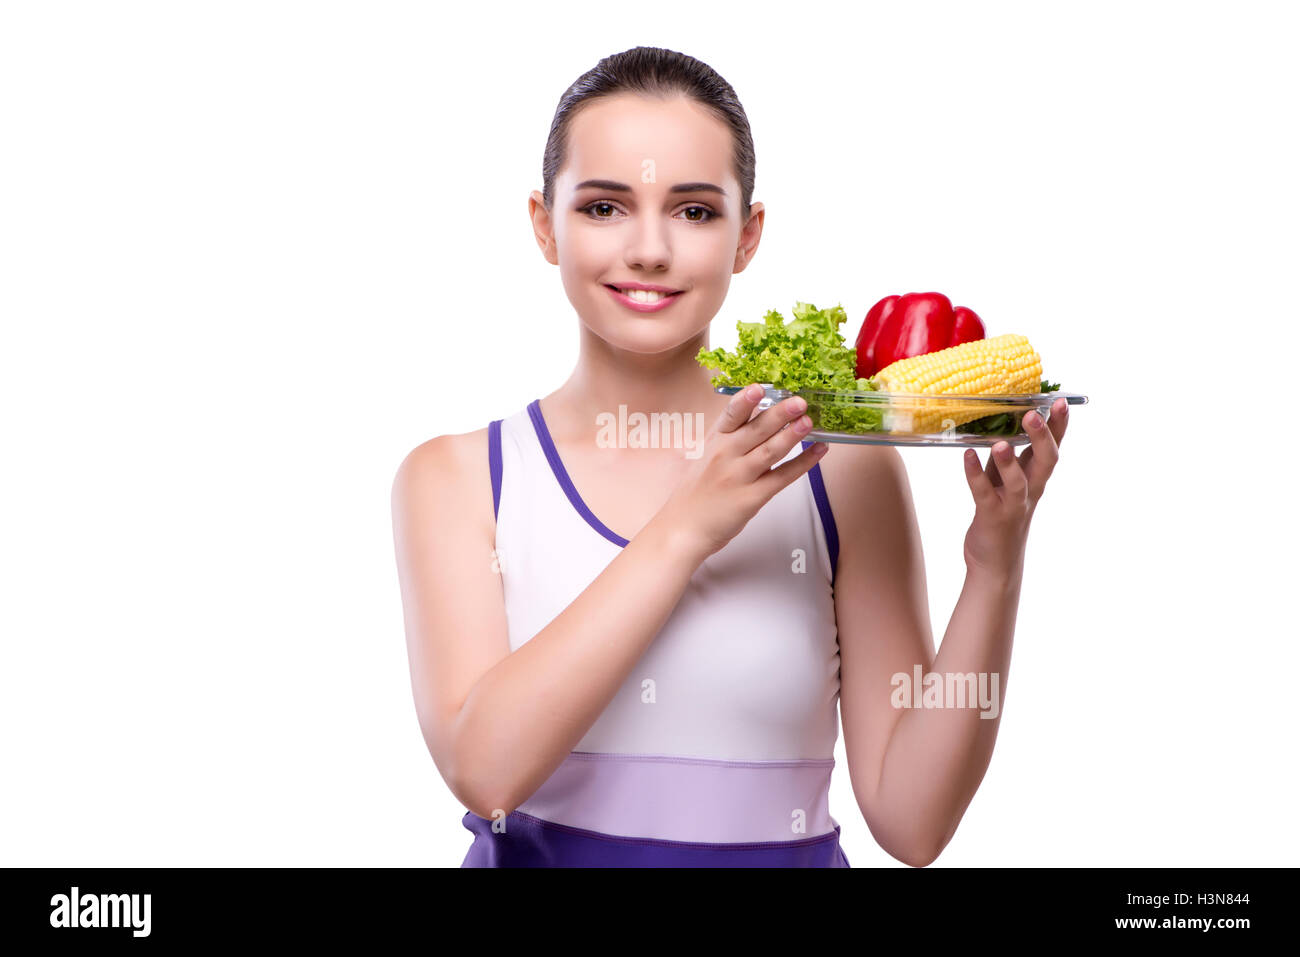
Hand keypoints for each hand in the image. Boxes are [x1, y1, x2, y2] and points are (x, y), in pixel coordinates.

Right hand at [654, 384, 827, 560]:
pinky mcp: (752, 497)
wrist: (682, 529)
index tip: (758, 387)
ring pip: (771, 450)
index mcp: (713, 442)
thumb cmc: (694, 494)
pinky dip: (803, 463)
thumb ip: (727, 439)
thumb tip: (758, 418)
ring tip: (809, 421)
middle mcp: (725, 456)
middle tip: (799, 401)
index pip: (730, 415)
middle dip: (779, 413)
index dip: (744, 400)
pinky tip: (818, 451)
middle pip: (756, 429)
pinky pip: (782, 477)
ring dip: (792, 434)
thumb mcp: (703, 458)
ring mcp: (739, 477)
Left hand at [961, 397, 1068, 574]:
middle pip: (1045, 461)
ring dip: (1009, 461)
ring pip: (1018, 481)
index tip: (1062, 402)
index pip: (1053, 448)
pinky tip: (967, 457)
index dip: (1059, 426)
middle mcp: (1030, 490)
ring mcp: (1012, 505)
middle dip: (1042, 437)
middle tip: (1035, 413)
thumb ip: (1008, 459)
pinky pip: (984, 493)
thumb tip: (1002, 428)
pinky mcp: (992, 516)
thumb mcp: (1007, 483)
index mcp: (1036, 479)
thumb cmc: (1002, 516)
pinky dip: (975, 474)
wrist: (996, 564)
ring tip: (1001, 442)